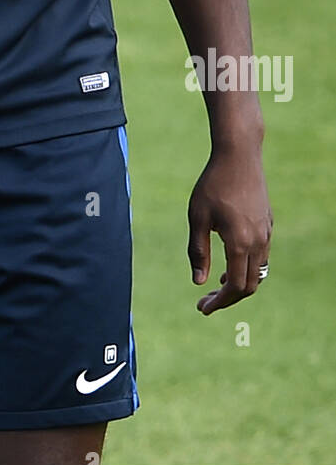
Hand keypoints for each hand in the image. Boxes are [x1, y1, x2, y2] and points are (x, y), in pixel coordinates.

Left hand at [187, 148, 272, 313]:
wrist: (239, 155)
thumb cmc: (213, 184)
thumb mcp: (198, 217)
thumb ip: (198, 251)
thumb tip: (198, 282)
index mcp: (240, 243)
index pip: (235, 287)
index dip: (220, 302)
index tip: (202, 308)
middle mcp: (258, 242)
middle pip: (249, 285)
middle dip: (228, 298)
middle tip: (206, 302)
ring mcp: (266, 232)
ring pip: (258, 271)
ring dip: (239, 282)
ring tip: (218, 284)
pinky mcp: (267, 223)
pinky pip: (261, 255)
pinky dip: (247, 266)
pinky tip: (231, 260)